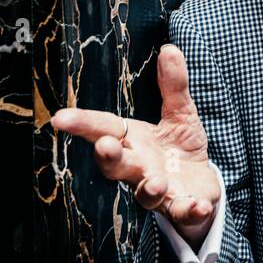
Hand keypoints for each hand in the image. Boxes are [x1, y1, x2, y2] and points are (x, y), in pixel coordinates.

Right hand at [52, 44, 220, 246]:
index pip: (104, 128)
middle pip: (116, 165)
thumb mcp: (180, 113)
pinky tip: (200, 207)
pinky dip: (191, 211)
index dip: (82, 124)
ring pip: (145, 194)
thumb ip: (174, 86)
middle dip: (108, 157)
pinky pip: (184, 212)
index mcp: (134, 141)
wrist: (201, 186)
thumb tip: (170, 49)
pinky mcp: (182, 206)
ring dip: (148, 189)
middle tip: (105, 147)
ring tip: (155, 181)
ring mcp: (159, 190)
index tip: (60, 118)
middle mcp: (139, 168)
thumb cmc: (181, 148)